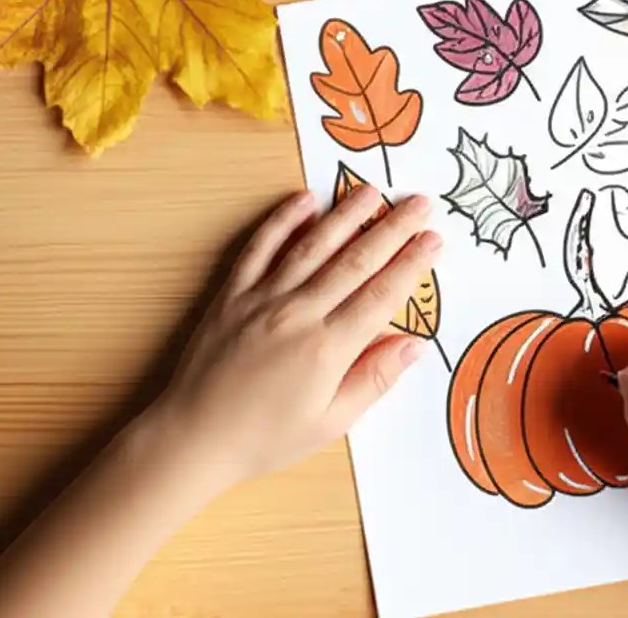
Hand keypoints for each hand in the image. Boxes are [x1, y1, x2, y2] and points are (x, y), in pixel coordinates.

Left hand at [146, 187, 440, 490]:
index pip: (382, 296)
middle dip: (392, 228)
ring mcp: (262, 300)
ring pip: (313, 247)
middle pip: (355, 262)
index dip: (412, 264)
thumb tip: (414, 345)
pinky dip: (282, 221)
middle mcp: (298, 314)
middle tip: (420, 202)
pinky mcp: (232, 295)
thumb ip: (374, 379)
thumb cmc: (266, 438)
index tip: (434, 239)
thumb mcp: (332, 422)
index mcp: (328, 349)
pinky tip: (304, 199)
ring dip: (345, 214)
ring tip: (372, 190)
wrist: (193, 438)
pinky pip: (260, 249)